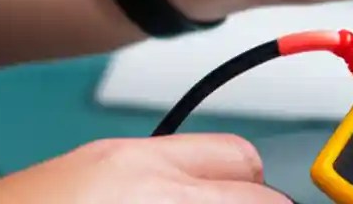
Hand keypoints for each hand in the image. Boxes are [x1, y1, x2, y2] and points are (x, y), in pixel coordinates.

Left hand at [0, 135, 284, 202]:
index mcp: (161, 196)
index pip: (262, 200)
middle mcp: (141, 165)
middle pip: (248, 166)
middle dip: (259, 199)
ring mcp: (114, 155)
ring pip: (214, 154)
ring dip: (226, 188)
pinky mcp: (91, 157)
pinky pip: (169, 156)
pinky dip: (185, 182)